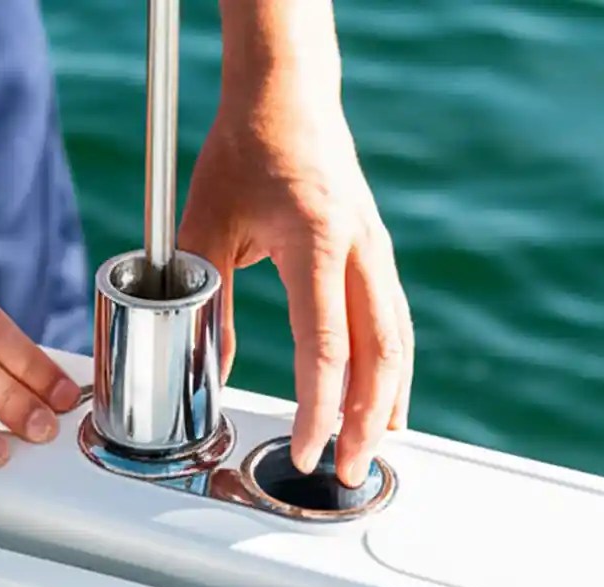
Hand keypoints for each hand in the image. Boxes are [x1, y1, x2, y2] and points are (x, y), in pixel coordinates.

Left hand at [178, 104, 413, 487]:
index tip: (305, 450)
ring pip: (397, 341)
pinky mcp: (375, 252)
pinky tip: (381, 399)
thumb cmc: (245, 150)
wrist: (288, 95)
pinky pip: (394, 321)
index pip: (326, 347)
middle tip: (347, 473)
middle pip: (380, 354)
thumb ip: (206, 297)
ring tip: (370, 452)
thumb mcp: (206, 223)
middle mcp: (359, 249)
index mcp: (317, 242)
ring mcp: (375, 250)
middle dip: (365, 423)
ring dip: (386, 402)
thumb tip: (208, 364)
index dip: (319, 408)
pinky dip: (391, 368)